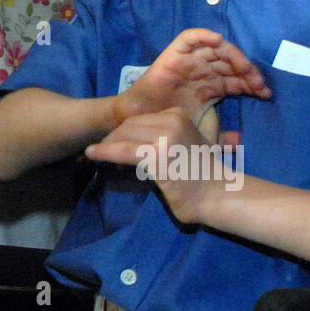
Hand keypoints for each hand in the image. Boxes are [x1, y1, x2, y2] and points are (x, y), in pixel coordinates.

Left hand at [87, 109, 243, 226]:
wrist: (217, 196)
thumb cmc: (201, 176)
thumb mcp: (185, 144)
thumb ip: (164, 137)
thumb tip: (134, 140)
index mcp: (178, 114)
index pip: (141, 118)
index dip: (125, 131)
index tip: (115, 143)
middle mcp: (172, 120)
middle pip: (130, 124)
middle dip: (112, 137)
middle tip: (99, 150)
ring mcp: (165, 137)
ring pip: (124, 135)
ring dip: (105, 144)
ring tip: (92, 154)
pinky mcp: (157, 156)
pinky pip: (123, 151)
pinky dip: (104, 152)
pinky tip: (93, 155)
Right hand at [114, 29, 270, 128]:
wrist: (141, 124)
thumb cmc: (170, 127)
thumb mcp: (202, 135)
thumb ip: (221, 139)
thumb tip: (240, 142)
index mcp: (213, 86)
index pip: (238, 79)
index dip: (254, 84)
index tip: (266, 94)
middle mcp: (204, 70)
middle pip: (232, 63)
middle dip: (248, 71)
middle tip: (259, 83)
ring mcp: (190, 61)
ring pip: (217, 49)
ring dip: (234, 55)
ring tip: (244, 68)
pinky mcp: (174, 55)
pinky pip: (190, 38)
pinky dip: (203, 36)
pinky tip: (217, 40)